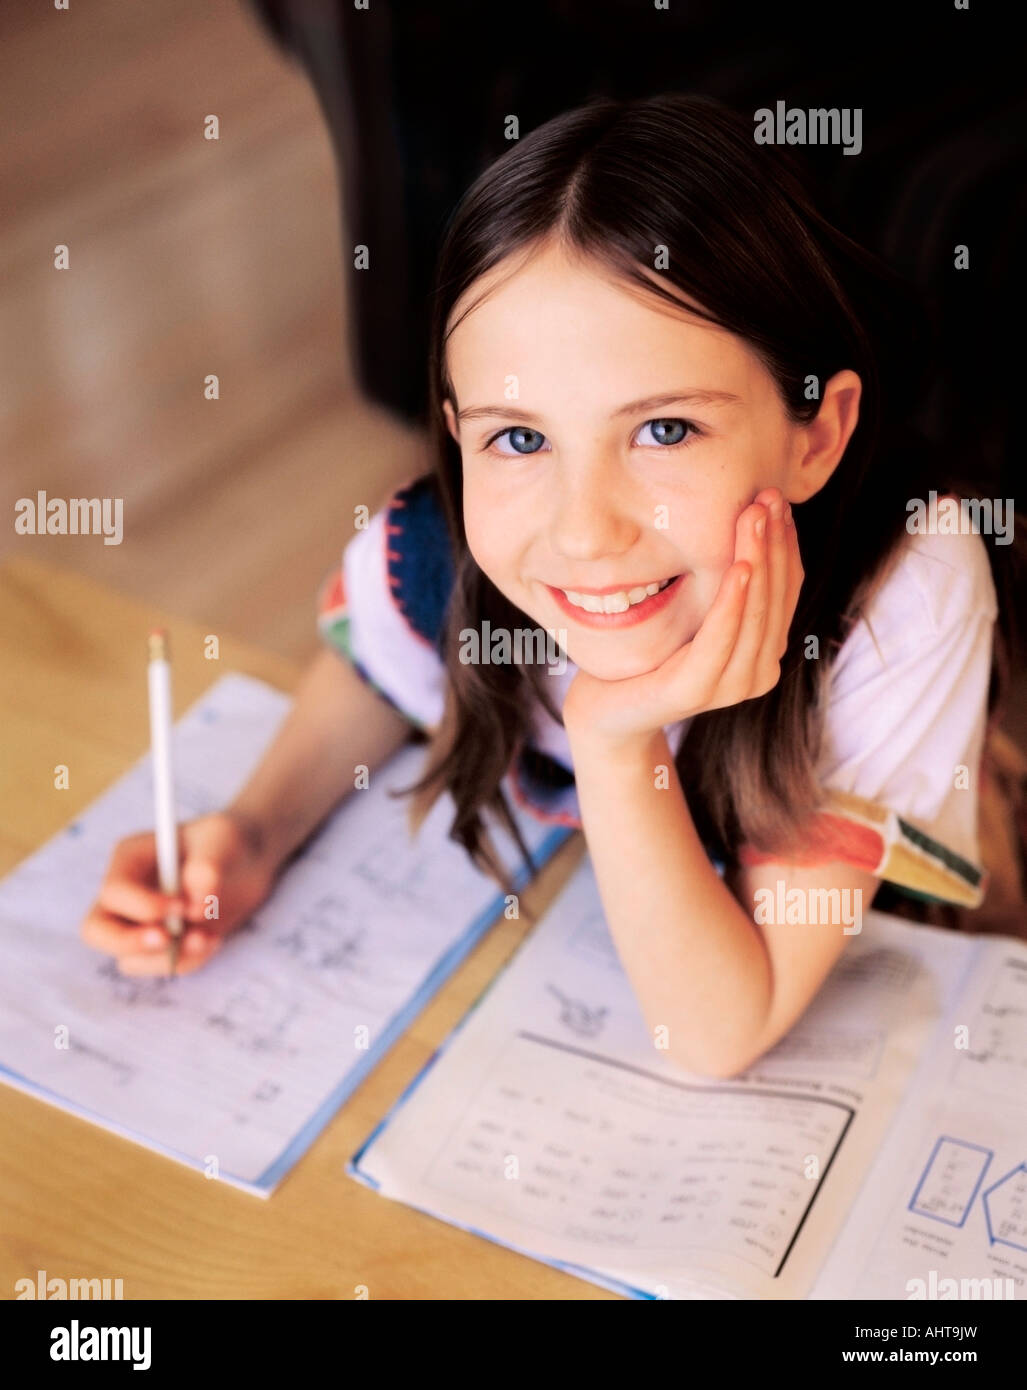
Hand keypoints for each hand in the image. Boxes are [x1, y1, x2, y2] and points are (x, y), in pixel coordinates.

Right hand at [80, 811, 278, 975]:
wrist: (247, 861)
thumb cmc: (227, 840)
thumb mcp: (223, 837)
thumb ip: (208, 863)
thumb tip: (195, 900)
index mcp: (130, 858)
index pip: (114, 891)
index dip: (142, 905)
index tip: (183, 906)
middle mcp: (125, 893)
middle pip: (97, 931)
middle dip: (129, 943)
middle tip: (168, 940)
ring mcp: (138, 923)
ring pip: (130, 958)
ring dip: (170, 956)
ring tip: (208, 937)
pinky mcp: (161, 944)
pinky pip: (162, 965)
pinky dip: (188, 960)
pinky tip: (213, 939)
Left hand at [562, 489, 803, 751]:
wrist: (603, 707)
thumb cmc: (650, 652)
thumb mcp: (695, 609)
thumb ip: (725, 582)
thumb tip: (748, 516)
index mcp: (763, 650)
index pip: (785, 589)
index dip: (785, 544)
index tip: (777, 498)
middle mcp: (757, 671)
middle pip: (775, 598)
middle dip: (775, 544)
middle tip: (769, 497)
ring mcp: (729, 686)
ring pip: (755, 615)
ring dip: (759, 562)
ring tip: (755, 520)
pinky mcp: (695, 692)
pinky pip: (721, 639)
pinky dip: (733, 603)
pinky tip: (739, 568)